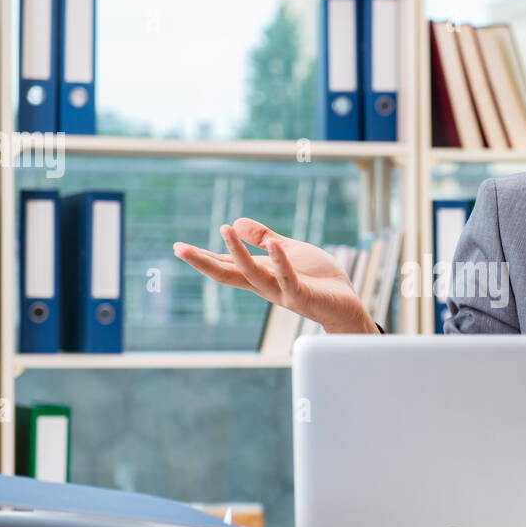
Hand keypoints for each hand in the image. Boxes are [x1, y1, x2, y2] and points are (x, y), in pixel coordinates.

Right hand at [173, 219, 376, 334]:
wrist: (348, 304)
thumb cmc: (320, 280)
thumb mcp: (290, 251)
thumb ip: (265, 239)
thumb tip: (237, 222)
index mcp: (261, 275)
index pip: (226, 266)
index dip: (203, 257)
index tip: (178, 247)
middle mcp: (266, 286)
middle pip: (228, 274)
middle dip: (204, 262)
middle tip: (179, 249)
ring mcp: (282, 292)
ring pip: (253, 275)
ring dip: (238, 253)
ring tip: (225, 230)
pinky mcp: (303, 296)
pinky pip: (288, 278)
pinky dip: (279, 261)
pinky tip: (271, 244)